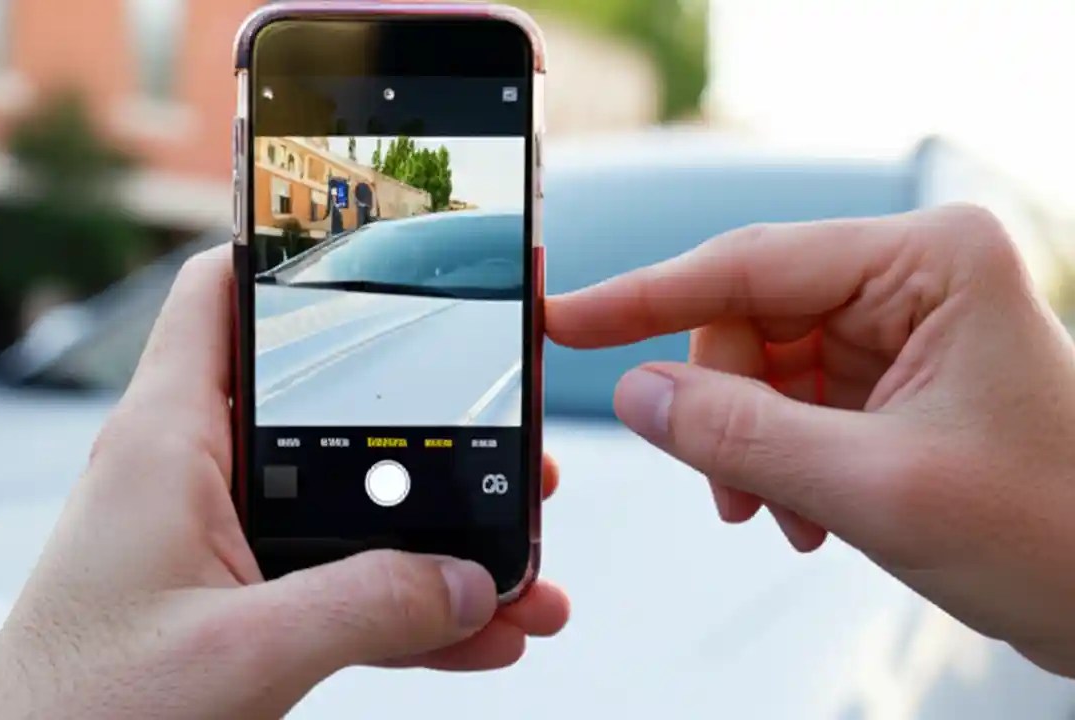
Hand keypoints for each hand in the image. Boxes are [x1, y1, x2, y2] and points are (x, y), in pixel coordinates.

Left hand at [0, 245, 568, 718]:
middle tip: (508, 450)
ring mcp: (210, 541)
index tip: (385, 252)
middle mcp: (189, 476)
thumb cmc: (80, 715)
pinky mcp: (226, 602)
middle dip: (426, 435)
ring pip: (346, 509)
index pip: (219, 294)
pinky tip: (475, 634)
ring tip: (522, 572)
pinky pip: (333, 581)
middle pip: (324, 410)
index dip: (292, 255)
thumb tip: (472, 581)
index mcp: (167, 443)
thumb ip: (370, 607)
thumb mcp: (243, 652)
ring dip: (433, 540)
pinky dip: (402, 603)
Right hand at [548, 204, 1074, 676]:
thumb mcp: (875, 487)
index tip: (565, 317)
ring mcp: (903, 327)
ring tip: (784, 515)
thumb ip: (739, 434)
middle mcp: (913, 278)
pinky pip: (792, 401)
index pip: (749, 265)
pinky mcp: (894, 376)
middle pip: (749, 321)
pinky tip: (807, 513)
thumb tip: (635, 395)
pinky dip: (779, 459)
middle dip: (722, 408)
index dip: (643, 297)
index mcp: (929, 262)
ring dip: (751, 446)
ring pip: (762, 368)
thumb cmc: (1057, 531)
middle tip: (725, 488)